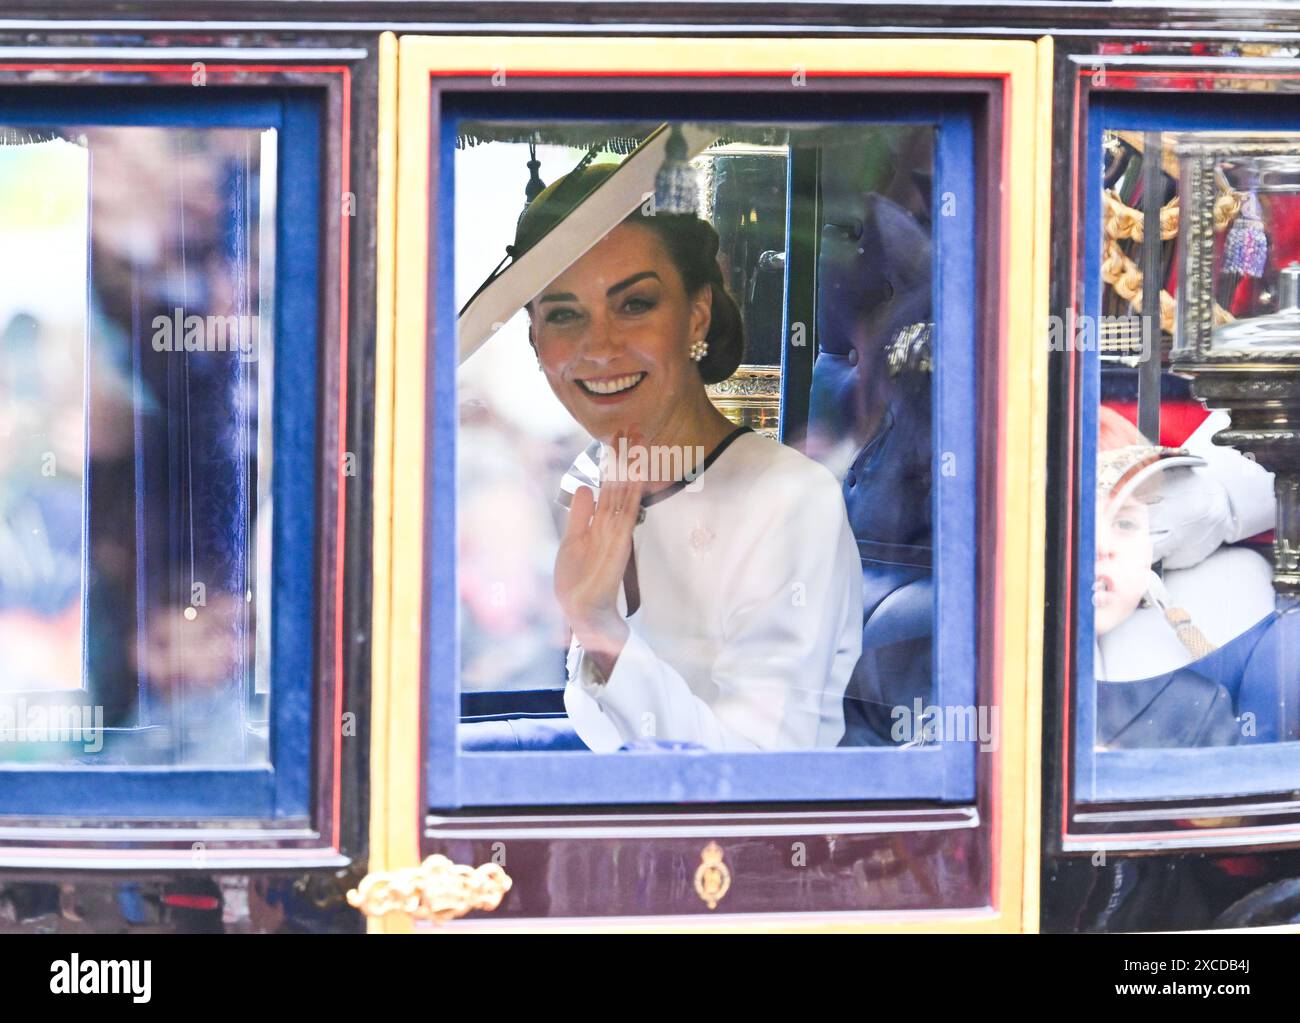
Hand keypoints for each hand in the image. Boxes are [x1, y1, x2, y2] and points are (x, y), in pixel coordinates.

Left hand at [555, 432, 643, 671]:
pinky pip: (626, 514)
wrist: (583, 612)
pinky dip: (631, 494)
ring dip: (630, 469)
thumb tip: (586, 488)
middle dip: (626, 459)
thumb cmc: (578, 580)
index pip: (612, 487)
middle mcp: (612, 525)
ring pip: (625, 494)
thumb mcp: (572, 541)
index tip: (620, 438)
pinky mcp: (618, 545)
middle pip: (621, 485)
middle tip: (633, 429)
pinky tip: (634, 477)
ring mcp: (617, 534)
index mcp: (602, 524)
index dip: (615, 463)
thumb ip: (580, 515)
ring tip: (635, 444)